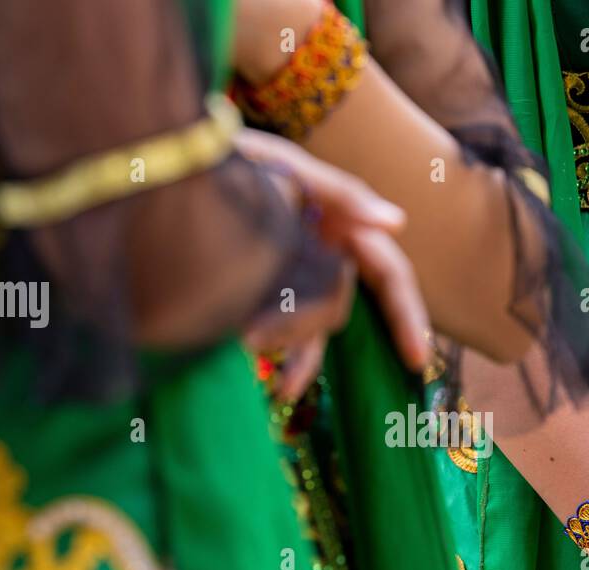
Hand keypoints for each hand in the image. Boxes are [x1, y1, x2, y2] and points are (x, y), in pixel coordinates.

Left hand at [236, 128, 432, 398]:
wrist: (171, 173)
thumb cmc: (232, 160)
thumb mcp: (286, 167)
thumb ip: (341, 192)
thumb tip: (399, 222)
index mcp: (342, 223)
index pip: (390, 274)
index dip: (406, 313)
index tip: (416, 357)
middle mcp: (328, 254)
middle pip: (359, 305)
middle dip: (374, 336)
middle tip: (405, 367)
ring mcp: (299, 279)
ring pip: (318, 327)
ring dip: (300, 345)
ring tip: (269, 365)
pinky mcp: (270, 298)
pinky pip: (290, 337)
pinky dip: (289, 361)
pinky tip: (280, 389)